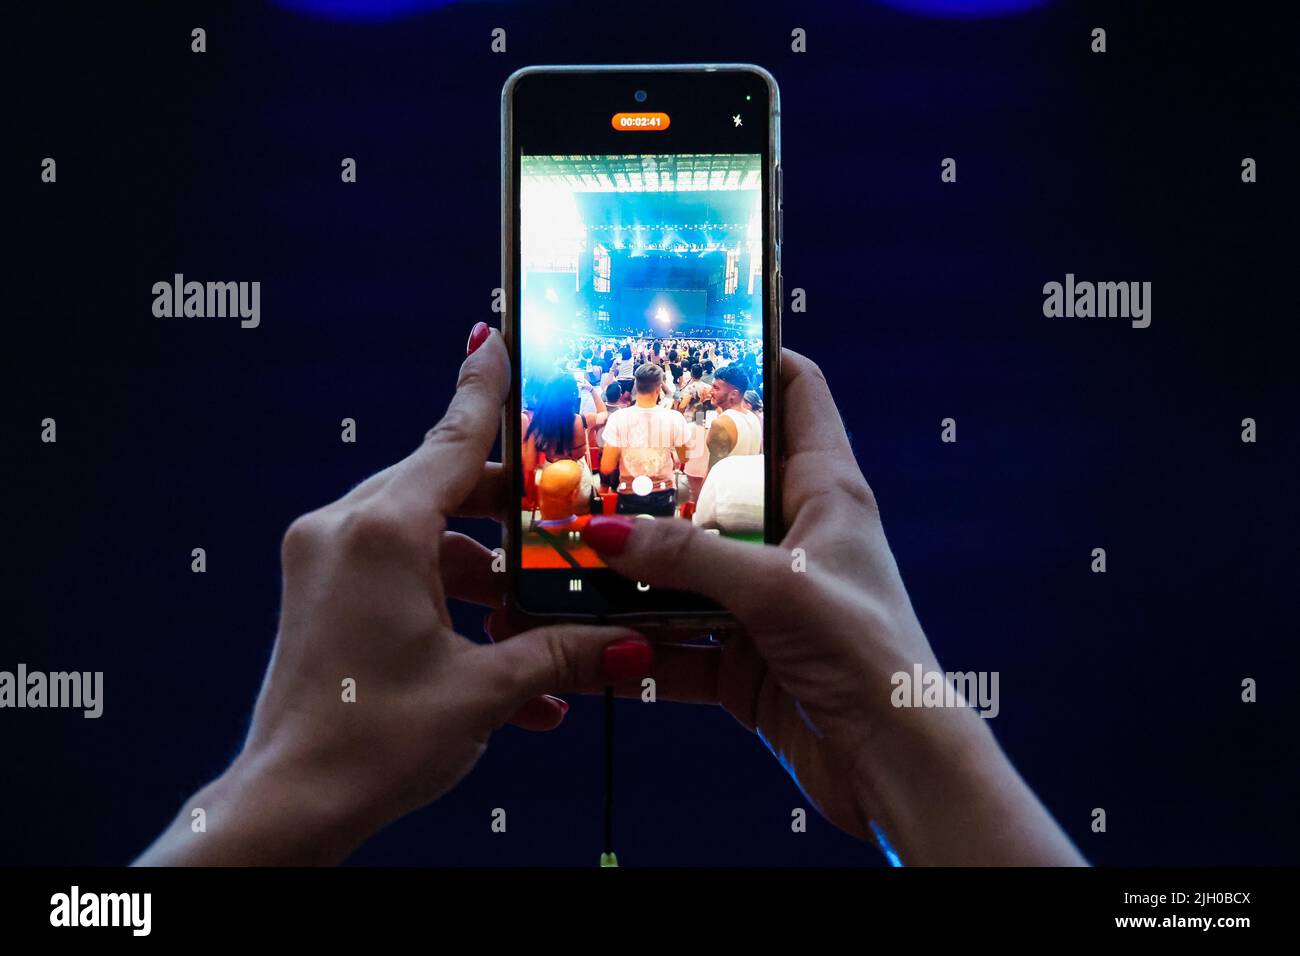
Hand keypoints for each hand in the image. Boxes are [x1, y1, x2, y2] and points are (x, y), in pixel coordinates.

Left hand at [136, 325, 652, 864]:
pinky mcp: (322, 592)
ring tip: (538, 621)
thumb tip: (627, 646)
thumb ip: (562, 653)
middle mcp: (345, 530)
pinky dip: (448, 601)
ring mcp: (326, 560)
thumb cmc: (371, 743)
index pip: (450, 438)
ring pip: (426, 536)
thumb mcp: (485, 690)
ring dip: (485, 575)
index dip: (484, 389)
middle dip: (508, 510)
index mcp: (382, 532)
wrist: (290, 805)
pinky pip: (399, 571)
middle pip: (443, 486)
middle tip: (561, 518)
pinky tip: (500, 660)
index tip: (496, 338)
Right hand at [551, 349, 1084, 865]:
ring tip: (566, 546)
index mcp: (827, 491)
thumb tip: (604, 533)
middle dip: (655, 470)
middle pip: (718, 480)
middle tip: (587, 448)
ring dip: (631, 566)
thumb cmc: (869, 656)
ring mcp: (764, 598)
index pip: (797, 394)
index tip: (685, 341)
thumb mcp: (776, 588)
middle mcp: (793, 536)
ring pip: (683, 565)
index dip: (751, 357)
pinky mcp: (741, 657)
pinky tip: (584, 642)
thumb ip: (688, 557)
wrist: (892, 768)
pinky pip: (672, 638)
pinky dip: (631, 644)